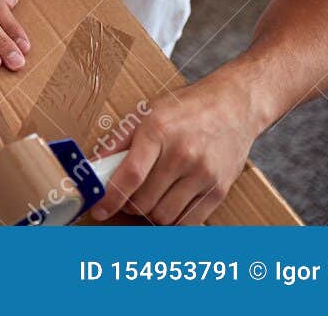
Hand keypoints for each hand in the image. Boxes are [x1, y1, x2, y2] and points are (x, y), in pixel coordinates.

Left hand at [89, 77, 261, 224]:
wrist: (234, 105)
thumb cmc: (185, 108)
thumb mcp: (146, 113)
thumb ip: (118, 141)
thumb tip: (93, 167)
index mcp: (157, 132)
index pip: (130, 175)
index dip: (111, 197)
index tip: (99, 210)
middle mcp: (182, 155)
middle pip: (144, 201)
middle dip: (129, 204)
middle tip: (127, 197)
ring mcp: (203, 174)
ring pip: (165, 216)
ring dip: (150, 214)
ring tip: (149, 199)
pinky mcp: (220, 189)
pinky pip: (190, 222)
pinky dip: (174, 221)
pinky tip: (169, 206)